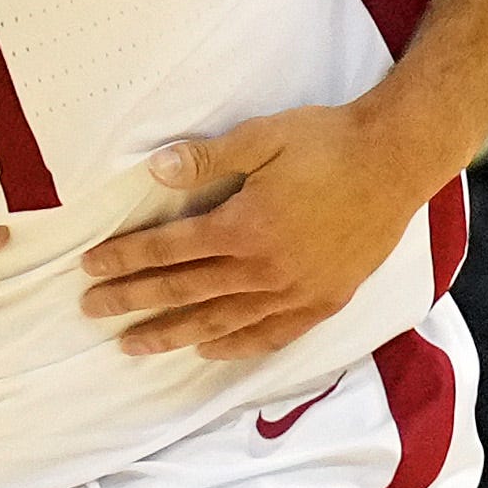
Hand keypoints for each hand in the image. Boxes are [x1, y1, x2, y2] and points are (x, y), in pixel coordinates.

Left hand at [81, 104, 441, 360]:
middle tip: (92, 311)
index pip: (169, 250)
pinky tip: (208, 351)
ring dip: (173, 334)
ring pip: (221, 322)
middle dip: (133, 302)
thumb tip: (156, 170)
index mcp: (244, 226)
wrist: (396, 161)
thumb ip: (208, 159)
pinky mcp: (324, 301)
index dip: (126, 260)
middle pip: (185, 292)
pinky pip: (270, 335)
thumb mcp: (264, 137)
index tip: (91, 268)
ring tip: (134, 345)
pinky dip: (235, 346)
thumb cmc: (328, 142)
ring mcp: (295, 291)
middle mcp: (264, 269)